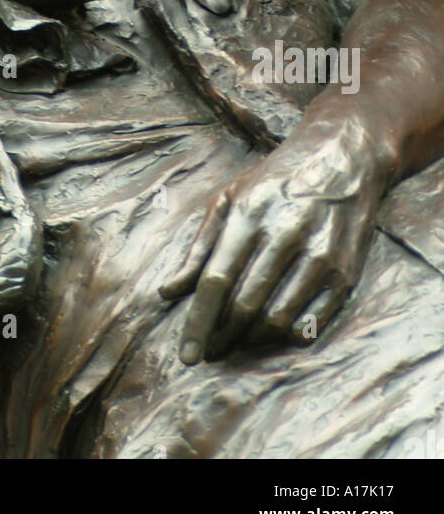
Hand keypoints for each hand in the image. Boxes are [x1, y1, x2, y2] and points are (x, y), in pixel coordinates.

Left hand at [159, 125, 385, 362]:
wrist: (341, 158)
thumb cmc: (273, 180)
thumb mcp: (228, 198)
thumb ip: (198, 247)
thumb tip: (167, 293)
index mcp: (249, 214)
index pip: (216, 280)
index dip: (198, 322)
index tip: (186, 355)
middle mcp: (285, 234)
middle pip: (245, 305)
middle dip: (222, 337)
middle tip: (209, 351)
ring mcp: (319, 255)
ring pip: (278, 319)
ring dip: (252, 341)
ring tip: (236, 341)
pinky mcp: (345, 272)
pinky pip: (312, 322)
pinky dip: (287, 337)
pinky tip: (271, 333)